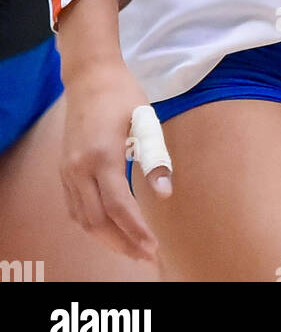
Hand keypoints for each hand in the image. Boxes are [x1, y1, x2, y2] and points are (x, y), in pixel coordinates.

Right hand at [61, 59, 169, 260]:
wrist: (89, 76)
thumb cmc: (122, 95)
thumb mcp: (145, 121)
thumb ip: (155, 158)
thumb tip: (165, 193)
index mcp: (101, 156)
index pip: (118, 207)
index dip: (136, 231)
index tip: (153, 247)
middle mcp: (79, 169)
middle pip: (97, 221)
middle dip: (122, 243)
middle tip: (145, 255)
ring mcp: (67, 171)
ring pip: (83, 220)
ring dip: (106, 239)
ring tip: (131, 248)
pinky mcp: (64, 170)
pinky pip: (75, 208)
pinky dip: (92, 225)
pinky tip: (109, 229)